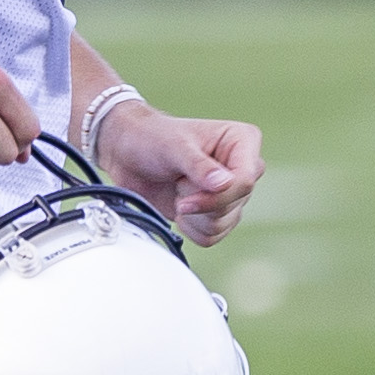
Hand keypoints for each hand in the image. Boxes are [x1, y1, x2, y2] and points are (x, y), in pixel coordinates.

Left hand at [97, 106, 262, 247]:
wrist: (130, 155)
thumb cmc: (153, 138)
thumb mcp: (174, 146)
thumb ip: (199, 166)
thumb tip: (225, 184)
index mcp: (242, 141)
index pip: (244, 181)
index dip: (216, 197)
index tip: (185, 197)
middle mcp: (242, 169)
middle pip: (233, 207)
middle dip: (198, 201)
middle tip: (177, 179)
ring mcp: (231, 193)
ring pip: (222, 225)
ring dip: (192, 214)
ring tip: (178, 188)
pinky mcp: (217, 213)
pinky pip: (212, 236)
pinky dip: (190, 227)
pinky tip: (179, 204)